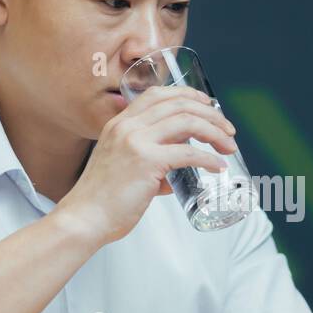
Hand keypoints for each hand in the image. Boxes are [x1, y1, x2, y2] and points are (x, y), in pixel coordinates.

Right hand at [59, 85, 237, 244]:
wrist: (84, 218)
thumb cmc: (102, 201)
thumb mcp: (121, 169)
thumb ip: (148, 167)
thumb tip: (171, 179)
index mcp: (119, 123)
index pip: (157, 94)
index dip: (187, 95)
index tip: (208, 105)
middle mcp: (127, 126)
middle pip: (179, 104)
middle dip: (210, 114)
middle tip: (228, 129)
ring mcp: (136, 141)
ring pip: (187, 122)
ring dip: (215, 132)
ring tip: (229, 145)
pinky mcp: (146, 161)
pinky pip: (188, 152)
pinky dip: (209, 158)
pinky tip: (218, 167)